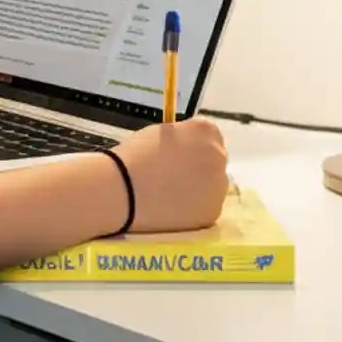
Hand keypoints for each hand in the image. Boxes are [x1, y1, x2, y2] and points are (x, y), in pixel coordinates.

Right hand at [111, 118, 227, 232]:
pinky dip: (192, 208)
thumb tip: (186, 148)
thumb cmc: (134, 155)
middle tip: (174, 175)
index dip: (192, 145)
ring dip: (199, 187)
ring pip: (212, 185)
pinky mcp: (212, 211)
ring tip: (170, 194)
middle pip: (214, 160)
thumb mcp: (160, 132)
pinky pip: (205, 206)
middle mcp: (219, 156)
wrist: (123, 189)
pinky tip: (172, 207)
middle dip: (199, 165)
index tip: (177, 154)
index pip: (208, 135)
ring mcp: (218, 185)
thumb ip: (181, 138)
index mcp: (205, 130)